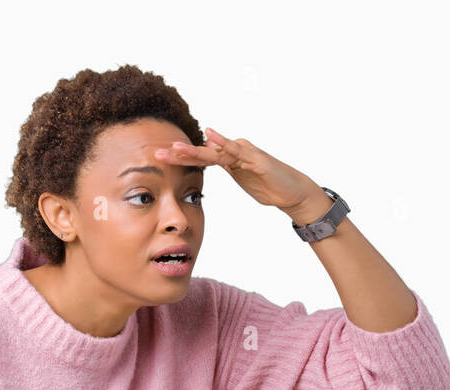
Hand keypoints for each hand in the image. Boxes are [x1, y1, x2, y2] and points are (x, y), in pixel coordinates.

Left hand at [155, 128, 320, 217]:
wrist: (292, 192)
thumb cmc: (268, 185)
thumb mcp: (242, 179)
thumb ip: (228, 168)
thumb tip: (211, 156)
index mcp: (228, 160)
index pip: (199, 159)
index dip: (179, 159)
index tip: (158, 159)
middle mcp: (235, 153)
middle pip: (202, 153)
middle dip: (179, 153)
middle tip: (156, 153)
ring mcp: (246, 155)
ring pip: (216, 151)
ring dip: (195, 150)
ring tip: (175, 147)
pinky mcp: (257, 161)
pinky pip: (238, 152)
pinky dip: (225, 144)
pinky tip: (212, 137)